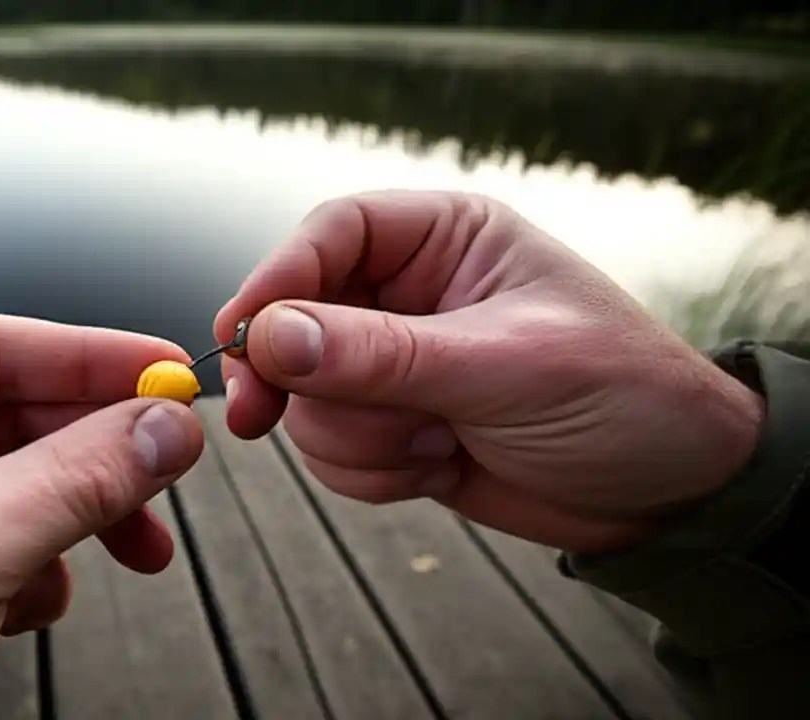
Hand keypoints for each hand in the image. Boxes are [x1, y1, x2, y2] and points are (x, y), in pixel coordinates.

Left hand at [0, 316, 203, 717]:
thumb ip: (70, 479)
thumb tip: (161, 427)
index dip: (95, 358)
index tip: (172, 374)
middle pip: (20, 415)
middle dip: (97, 455)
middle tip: (165, 477)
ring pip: (20, 485)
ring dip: (75, 520)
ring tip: (119, 553)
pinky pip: (0, 546)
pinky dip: (35, 572)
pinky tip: (29, 607)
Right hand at [217, 191, 763, 554]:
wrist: (669, 496)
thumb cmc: (621, 398)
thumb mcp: (505, 368)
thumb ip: (383, 354)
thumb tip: (270, 338)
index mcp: (446, 239)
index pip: (332, 234)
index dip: (276, 280)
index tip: (238, 336)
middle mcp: (410, 294)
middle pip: (297, 320)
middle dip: (304, 381)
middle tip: (265, 420)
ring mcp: (396, 365)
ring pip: (307, 395)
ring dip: (355, 436)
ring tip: (438, 444)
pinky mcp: (393, 427)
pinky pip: (330, 448)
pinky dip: (369, 472)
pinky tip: (438, 469)